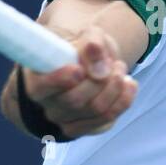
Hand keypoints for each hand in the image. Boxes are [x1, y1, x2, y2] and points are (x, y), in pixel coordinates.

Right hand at [21, 24, 138, 139]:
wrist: (91, 64)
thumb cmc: (82, 50)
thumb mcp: (88, 36)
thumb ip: (92, 44)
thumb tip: (99, 68)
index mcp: (37, 78)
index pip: (40, 87)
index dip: (59, 80)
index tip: (79, 70)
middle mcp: (47, 103)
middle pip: (75, 100)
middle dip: (101, 80)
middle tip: (114, 63)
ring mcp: (64, 119)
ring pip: (95, 110)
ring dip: (115, 88)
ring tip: (120, 69)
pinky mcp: (83, 127)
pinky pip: (106, 120)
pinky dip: (123, 101)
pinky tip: (128, 85)